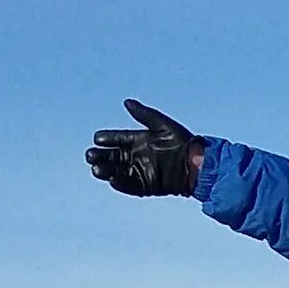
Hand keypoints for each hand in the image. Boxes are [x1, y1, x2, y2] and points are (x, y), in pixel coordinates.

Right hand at [87, 99, 201, 196]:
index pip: (117, 138)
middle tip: (91, 155)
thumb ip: (144, 115)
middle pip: (112, 156)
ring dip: (106, 170)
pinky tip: (111, 180)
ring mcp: (141, 171)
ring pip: (117, 171)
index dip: (106, 138)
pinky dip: (120, 183)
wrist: (197, 164)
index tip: (97, 138)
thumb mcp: (163, 125)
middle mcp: (137, 156)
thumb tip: (126, 102)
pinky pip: (130, 185)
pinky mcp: (147, 185)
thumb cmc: (183, 142)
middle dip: (100, 155)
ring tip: (96, 169)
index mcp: (139, 140)